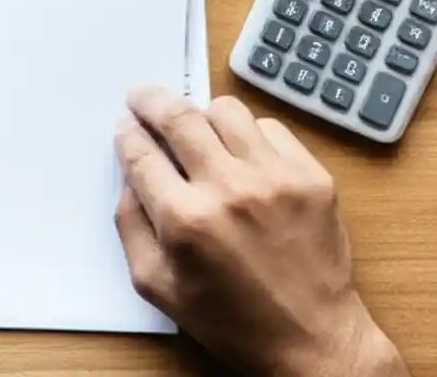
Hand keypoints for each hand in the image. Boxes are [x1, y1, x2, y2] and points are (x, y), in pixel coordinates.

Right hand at [114, 88, 407, 376]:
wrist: (309, 338)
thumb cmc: (231, 319)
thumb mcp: (157, 285)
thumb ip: (131, 226)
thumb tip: (130, 177)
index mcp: (185, 220)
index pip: (141, 153)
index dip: (127, 133)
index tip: (125, 126)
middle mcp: (229, 190)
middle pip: (178, 117)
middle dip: (152, 101)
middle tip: (142, 97)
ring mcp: (275, 179)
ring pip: (226, 111)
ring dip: (202, 113)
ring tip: (197, 127)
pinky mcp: (312, 177)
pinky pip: (271, 128)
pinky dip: (249, 133)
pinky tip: (242, 153)